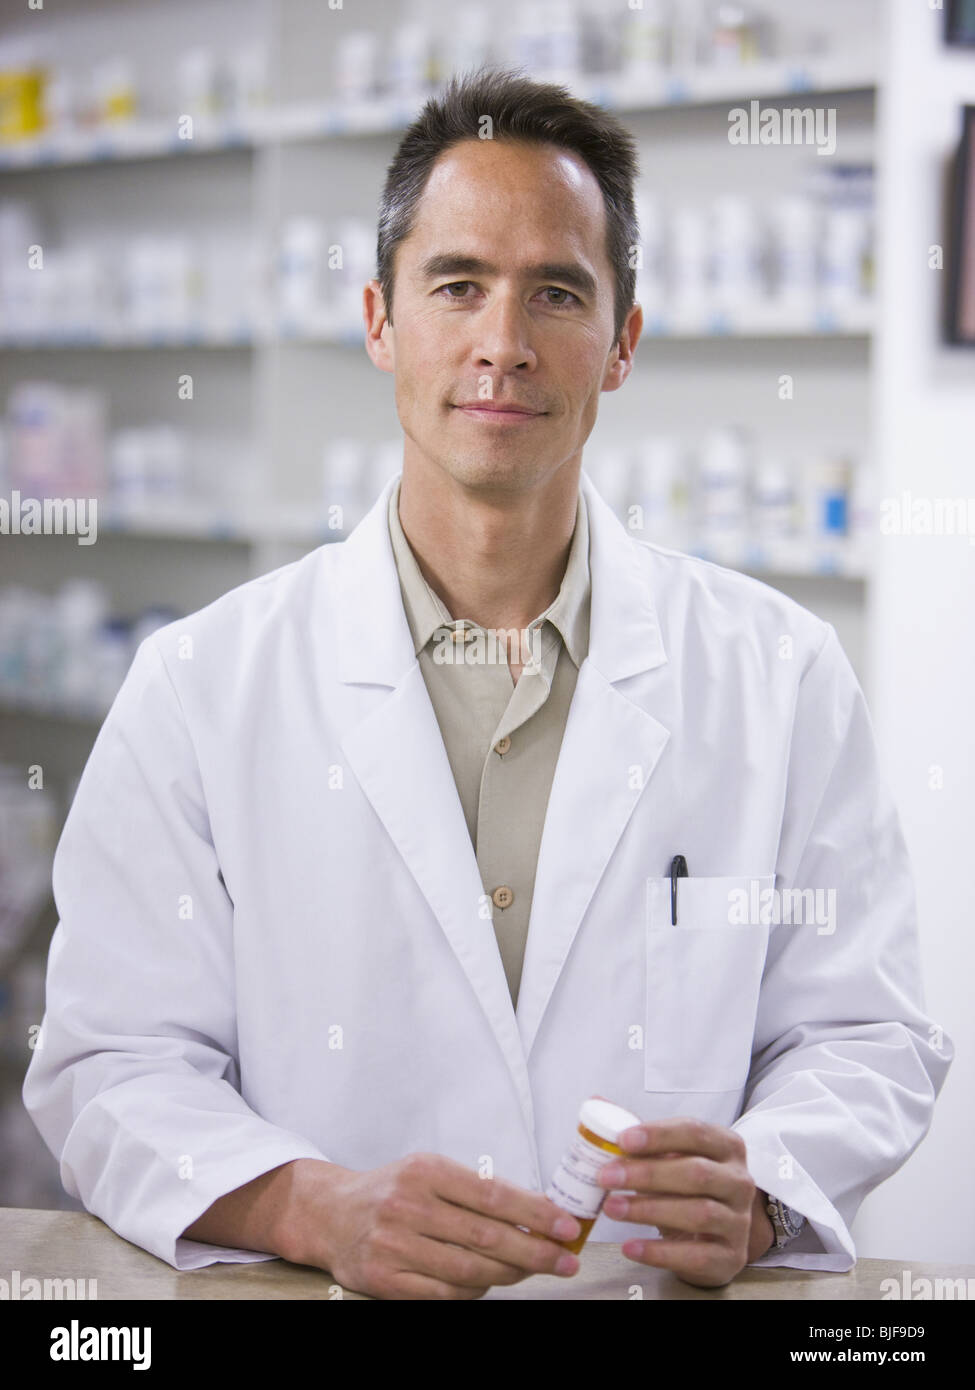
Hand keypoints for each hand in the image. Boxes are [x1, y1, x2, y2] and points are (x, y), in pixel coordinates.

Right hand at [278, 1153, 583, 1299]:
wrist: (332, 1214)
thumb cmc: (392, 1190)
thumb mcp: (430, 1171)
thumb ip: (477, 1189)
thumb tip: (538, 1209)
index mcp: (425, 1171)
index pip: (493, 1195)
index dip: (536, 1213)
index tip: (567, 1225)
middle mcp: (408, 1206)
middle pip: (486, 1236)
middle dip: (535, 1250)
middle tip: (565, 1258)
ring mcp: (394, 1245)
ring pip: (469, 1270)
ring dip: (511, 1273)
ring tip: (536, 1269)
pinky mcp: (384, 1280)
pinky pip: (444, 1294)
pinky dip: (476, 1291)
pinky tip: (493, 1282)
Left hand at [596, 1117, 773, 1287]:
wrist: (716, 1235)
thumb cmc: (687, 1187)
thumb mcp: (670, 1156)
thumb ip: (639, 1135)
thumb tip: (596, 1104)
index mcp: (726, 1146)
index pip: (694, 1132)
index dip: (658, 1135)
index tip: (622, 1140)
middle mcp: (739, 1181)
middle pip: (696, 1172)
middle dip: (647, 1173)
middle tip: (606, 1176)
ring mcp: (739, 1221)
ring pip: (699, 1213)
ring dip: (649, 1210)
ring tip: (611, 1208)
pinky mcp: (730, 1258)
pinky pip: (697, 1256)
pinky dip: (660, 1252)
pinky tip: (630, 1247)